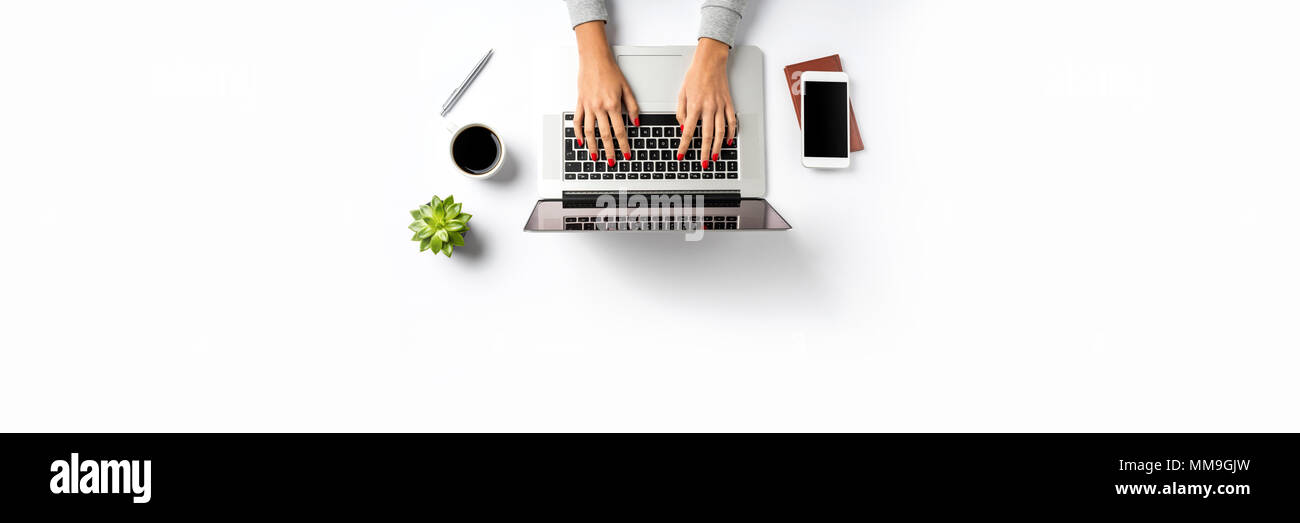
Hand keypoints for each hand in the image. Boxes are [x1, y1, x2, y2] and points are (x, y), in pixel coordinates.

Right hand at [573, 21, 638, 165]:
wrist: (594, 59)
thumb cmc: (610, 71)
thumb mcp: (626, 88)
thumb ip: (632, 107)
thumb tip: (636, 122)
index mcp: (613, 105)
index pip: (620, 131)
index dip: (624, 145)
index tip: (626, 154)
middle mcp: (600, 108)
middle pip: (605, 135)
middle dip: (609, 151)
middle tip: (611, 162)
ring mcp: (588, 106)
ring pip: (590, 131)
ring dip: (593, 146)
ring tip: (595, 156)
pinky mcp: (580, 103)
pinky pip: (577, 121)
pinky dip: (578, 133)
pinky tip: (581, 141)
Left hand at [676, 38, 735, 168]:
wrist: (710, 61)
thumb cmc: (695, 75)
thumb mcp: (682, 93)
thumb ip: (681, 112)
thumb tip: (684, 128)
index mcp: (695, 106)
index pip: (688, 131)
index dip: (684, 146)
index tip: (681, 155)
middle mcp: (708, 108)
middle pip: (706, 136)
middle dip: (704, 152)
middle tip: (703, 164)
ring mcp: (720, 106)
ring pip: (720, 131)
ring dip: (717, 147)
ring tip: (715, 157)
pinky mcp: (728, 103)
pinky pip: (731, 121)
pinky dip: (731, 133)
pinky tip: (728, 141)